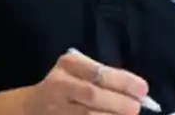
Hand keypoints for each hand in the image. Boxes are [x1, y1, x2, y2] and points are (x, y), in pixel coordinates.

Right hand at [22, 50, 148, 114]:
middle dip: (119, 103)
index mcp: (68, 65)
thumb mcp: (78, 71)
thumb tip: (140, 91)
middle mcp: (59, 85)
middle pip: (93, 95)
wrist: (32, 107)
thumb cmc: (66, 86)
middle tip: (136, 108)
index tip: (143, 89)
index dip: (123, 82)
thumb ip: (104, 77)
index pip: (99, 72)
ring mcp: (56, 109)